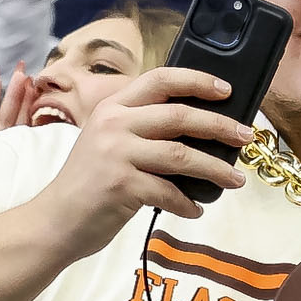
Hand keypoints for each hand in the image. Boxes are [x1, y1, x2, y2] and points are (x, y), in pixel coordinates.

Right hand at [35, 67, 251, 249]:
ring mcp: (116, 153)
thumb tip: (200, 131)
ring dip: (215, 169)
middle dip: (220, 126)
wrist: (54, 221)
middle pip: (179, 115)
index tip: (226, 90)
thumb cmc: (90, 183)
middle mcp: (113, 124)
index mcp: (112, 107)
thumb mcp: (109, 142)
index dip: (197, 81)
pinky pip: (169, 192)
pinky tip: (196, 210)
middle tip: (246, 136)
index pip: (160, 79)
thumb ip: (142, 129)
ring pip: (181, 155)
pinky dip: (187, 203)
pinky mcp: (120, 185)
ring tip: (236, 180)